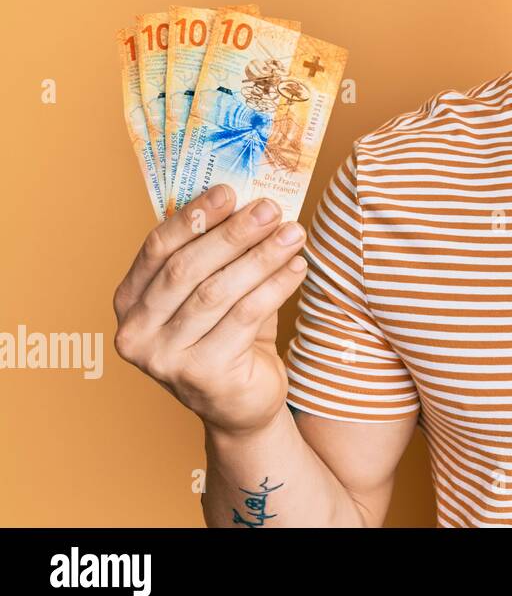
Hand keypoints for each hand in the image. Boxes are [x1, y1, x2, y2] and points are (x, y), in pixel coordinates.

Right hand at [112, 185, 309, 436]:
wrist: (242, 404)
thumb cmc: (228, 336)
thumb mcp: (214, 290)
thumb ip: (218, 252)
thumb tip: (249, 198)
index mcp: (130, 301)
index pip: (157, 248)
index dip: (194, 216)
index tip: (230, 191)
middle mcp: (137, 332)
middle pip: (187, 269)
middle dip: (233, 234)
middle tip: (270, 208)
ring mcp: (164, 358)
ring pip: (218, 293)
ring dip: (260, 257)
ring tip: (293, 233)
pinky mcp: (202, 375)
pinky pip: (244, 318)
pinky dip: (275, 287)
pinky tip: (297, 267)